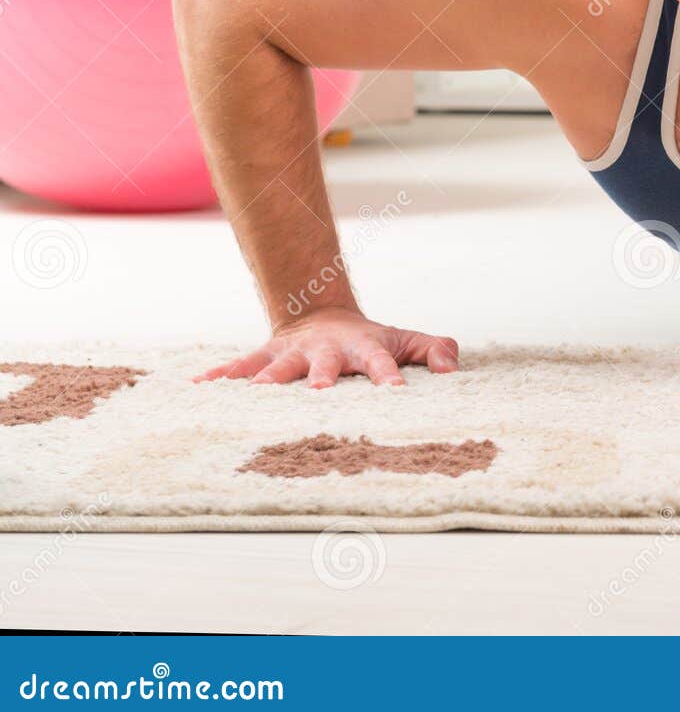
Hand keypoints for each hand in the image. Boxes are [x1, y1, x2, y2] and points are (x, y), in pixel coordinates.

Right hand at [193, 308, 459, 388]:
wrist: (322, 316)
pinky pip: (239, 367)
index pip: (381, 365)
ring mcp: (292, 354)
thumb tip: (451, 368)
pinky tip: (197, 388)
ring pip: (278, 368)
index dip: (389, 378)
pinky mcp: (265, 358)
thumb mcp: (405, 341)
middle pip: (325, 366)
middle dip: (322, 378)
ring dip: (268, 382)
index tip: (397, 395)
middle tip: (320, 392)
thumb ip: (435, 350)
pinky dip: (219, 377)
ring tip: (256, 395)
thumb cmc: (371, 341)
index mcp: (363, 348)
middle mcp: (326, 352)